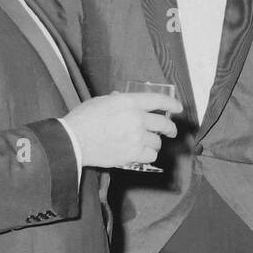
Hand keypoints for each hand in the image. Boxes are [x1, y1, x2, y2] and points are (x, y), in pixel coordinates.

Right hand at [61, 92, 180, 169]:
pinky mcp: (133, 154)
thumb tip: (123, 98)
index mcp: (129, 102)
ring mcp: (136, 137)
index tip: (178, 107)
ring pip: (157, 141)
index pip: (158, 100)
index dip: (172, 103)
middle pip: (164, 123)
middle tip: (170, 131)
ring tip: (147, 143)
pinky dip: (148, 154)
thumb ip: (117, 100)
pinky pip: (151, 155)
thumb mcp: (101, 101)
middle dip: (170, 128)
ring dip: (154, 142)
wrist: (74, 140)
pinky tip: (141, 153)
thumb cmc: (83, 119)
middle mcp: (137, 119)